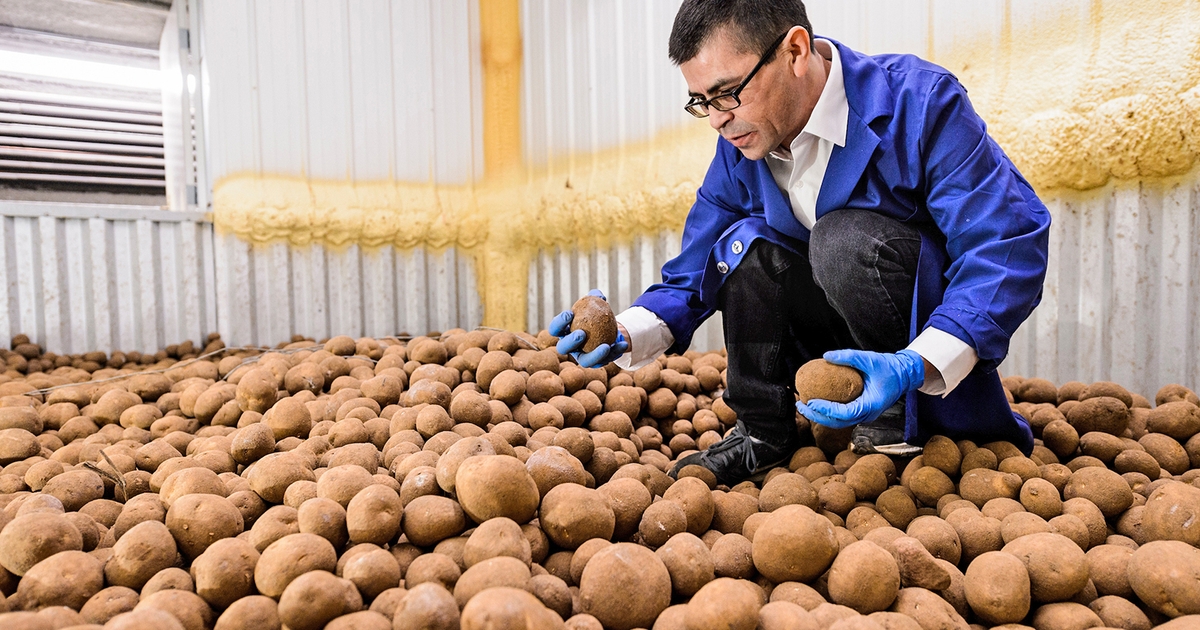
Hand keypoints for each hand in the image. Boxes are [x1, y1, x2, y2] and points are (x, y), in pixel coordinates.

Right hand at [548, 290, 628, 367]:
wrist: (608, 329)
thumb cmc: (596, 315)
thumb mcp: (596, 305)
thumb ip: (596, 299)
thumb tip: (599, 296)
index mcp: (564, 332)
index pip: (555, 329)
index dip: (559, 323)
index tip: (570, 313)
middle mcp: (569, 348)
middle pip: (563, 348)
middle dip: (570, 342)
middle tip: (582, 333)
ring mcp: (581, 357)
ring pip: (585, 361)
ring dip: (595, 355)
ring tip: (606, 346)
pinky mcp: (596, 363)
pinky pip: (605, 360)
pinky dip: (615, 352)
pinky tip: (623, 344)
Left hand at [796, 348, 924, 428]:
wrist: (904, 374)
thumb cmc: (889, 367)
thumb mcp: (870, 359)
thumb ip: (849, 356)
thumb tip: (826, 356)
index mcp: (871, 405)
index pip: (845, 414)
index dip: (826, 410)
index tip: (811, 402)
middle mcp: (867, 414)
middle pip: (837, 422)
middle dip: (816, 416)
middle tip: (800, 406)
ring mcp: (863, 415)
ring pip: (838, 422)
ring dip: (819, 416)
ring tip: (803, 406)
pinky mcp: (860, 411)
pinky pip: (841, 415)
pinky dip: (827, 412)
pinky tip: (815, 402)